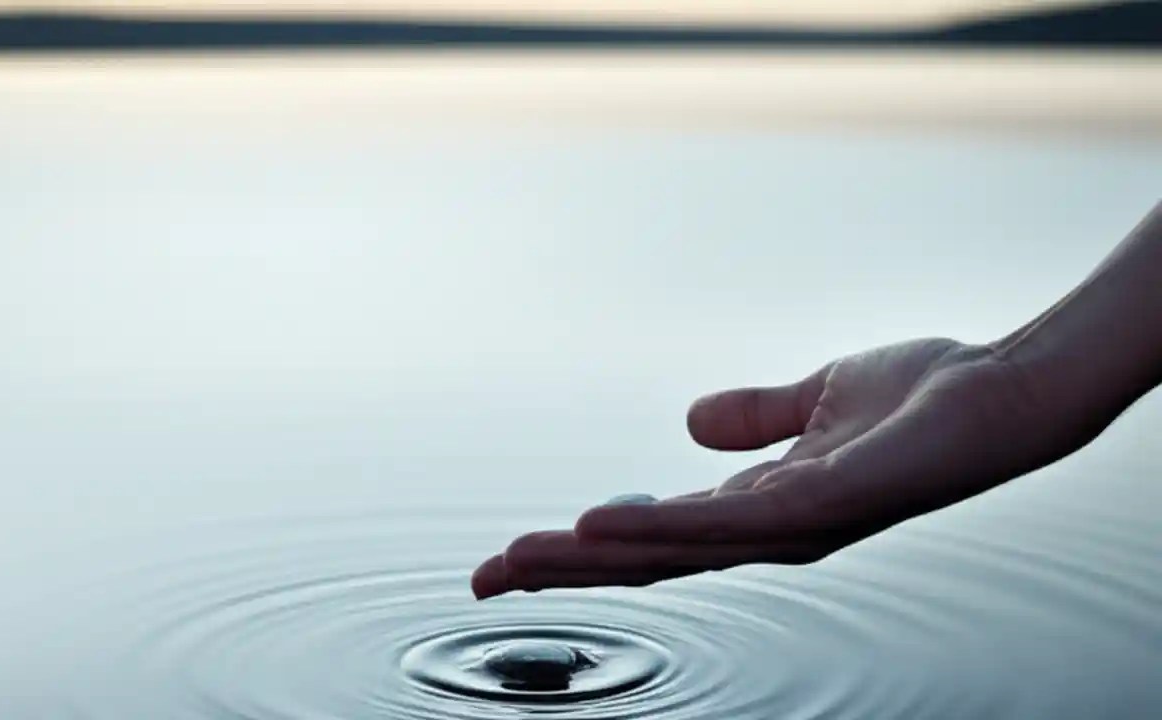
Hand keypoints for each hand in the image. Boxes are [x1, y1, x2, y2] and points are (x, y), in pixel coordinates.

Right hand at [472, 337, 1098, 598]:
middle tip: (486, 580)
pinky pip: (724, 525)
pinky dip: (654, 528)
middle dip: (563, 574)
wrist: (1003, 394)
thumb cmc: (924, 401)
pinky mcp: (819, 505)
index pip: (655, 540)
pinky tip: (596, 522)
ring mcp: (792, 528)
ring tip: (517, 561)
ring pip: (669, 555)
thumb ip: (755, 418)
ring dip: (587, 560)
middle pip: (647, 562)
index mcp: (760, 510)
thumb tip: (689, 427)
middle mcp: (767, 534)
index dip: (585, 551)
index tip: (517, 554)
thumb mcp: (817, 400)